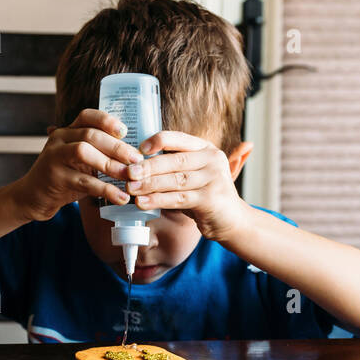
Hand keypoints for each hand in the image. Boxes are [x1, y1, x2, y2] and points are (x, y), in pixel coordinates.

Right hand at [9, 109, 142, 221]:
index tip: (126, 131)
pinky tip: (120, 197)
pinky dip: (105, 190)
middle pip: (90, 134)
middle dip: (117, 147)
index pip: (87, 116)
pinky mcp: (54, 178)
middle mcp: (59, 139)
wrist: (33, 197)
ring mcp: (54, 157)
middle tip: (137, 160)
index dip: (107, 121)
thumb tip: (134, 155)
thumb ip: (98, 154)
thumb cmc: (64, 178)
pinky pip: (83, 181)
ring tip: (129, 177)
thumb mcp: (79, 161)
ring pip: (84, 152)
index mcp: (67, 131)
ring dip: (110, 164)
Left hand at [128, 131, 251, 241]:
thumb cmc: (204, 196)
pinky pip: (179, 198)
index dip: (158, 141)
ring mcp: (214, 179)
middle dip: (149, 167)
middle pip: (175, 160)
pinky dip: (158, 200)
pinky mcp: (211, 199)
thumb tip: (137, 164)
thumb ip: (173, 167)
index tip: (139, 149)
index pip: (179, 138)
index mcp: (205, 148)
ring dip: (150, 185)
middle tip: (128, 173)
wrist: (230, 220)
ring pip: (176, 180)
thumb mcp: (192, 175)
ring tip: (131, 189)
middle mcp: (212, 159)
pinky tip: (143, 203)